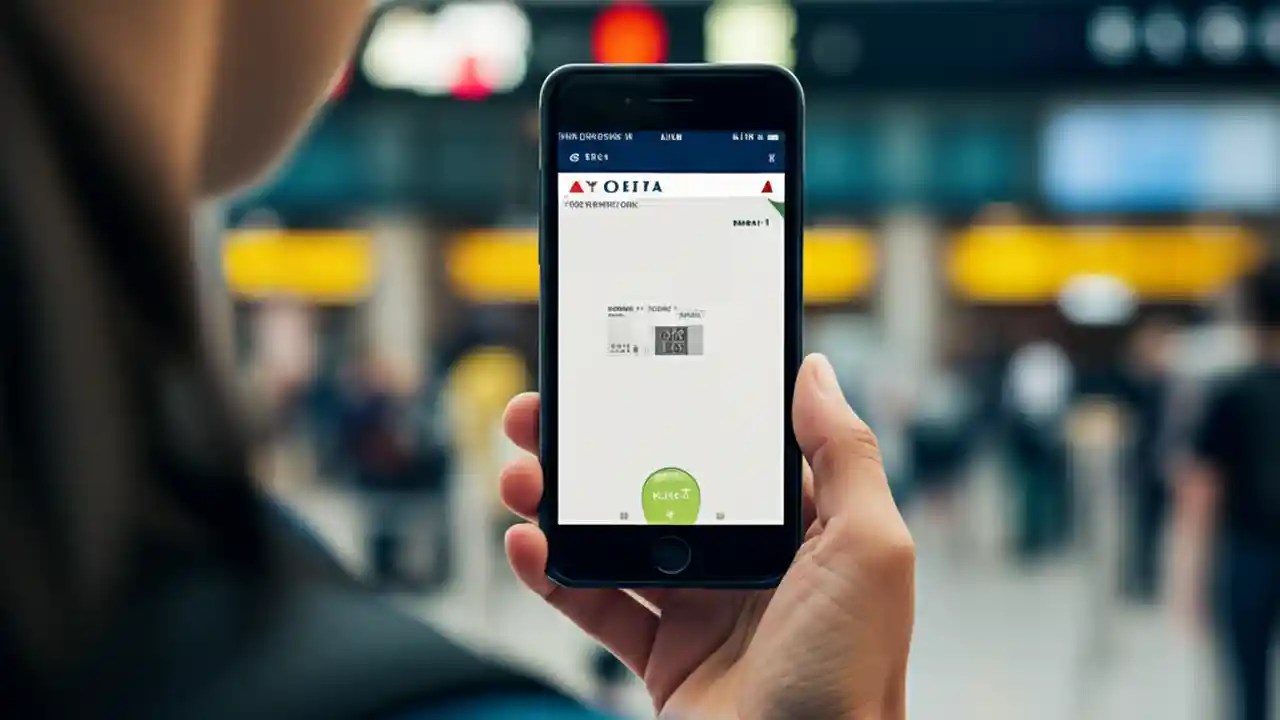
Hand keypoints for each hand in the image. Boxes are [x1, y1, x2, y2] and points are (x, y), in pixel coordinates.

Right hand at [500, 354, 914, 718]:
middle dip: (598, 448)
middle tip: (545, 417)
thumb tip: (816, 372)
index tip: (630, 373)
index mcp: (801, 527)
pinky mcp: (662, 655)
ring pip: (618, 536)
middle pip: (660, 482)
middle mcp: (750, 561)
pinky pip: (596, 603)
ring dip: (562, 501)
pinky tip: (529, 545)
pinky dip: (554, 573)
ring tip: (521, 476)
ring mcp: (702, 608)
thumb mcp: (869, 550)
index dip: (678, 406)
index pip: (730, 446)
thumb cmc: (851, 678)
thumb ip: (844, 455)